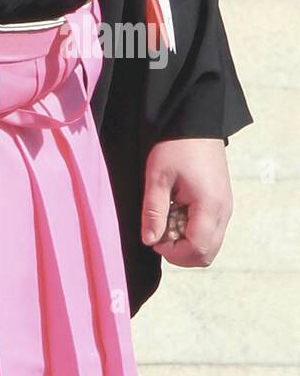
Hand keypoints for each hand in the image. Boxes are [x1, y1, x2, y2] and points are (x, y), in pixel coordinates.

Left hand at [141, 137, 232, 267]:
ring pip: (210, 244)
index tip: (154, 237)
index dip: (173, 252)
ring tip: (168, 216)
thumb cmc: (175, 146)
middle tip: (159, 230)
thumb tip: (149, 241)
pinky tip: (177, 210)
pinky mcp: (222, 202)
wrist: (196, 121)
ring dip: (187, 241)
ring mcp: (226, 208)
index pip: (197, 250)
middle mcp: (224, 211)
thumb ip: (153, 211)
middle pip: (207, 254)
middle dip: (180, 251)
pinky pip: (211, 230)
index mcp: (210, 206)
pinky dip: (194, 230)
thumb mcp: (157, 177)